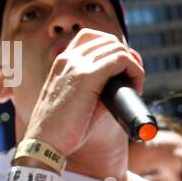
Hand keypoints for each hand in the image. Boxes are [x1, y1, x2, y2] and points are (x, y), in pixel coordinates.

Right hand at [24, 29, 144, 156]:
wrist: (45, 143)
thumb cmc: (63, 129)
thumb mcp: (79, 101)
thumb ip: (97, 87)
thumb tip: (125, 84)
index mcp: (63, 62)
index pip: (93, 38)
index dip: (113, 51)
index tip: (123, 73)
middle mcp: (68, 58)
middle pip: (108, 40)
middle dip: (126, 58)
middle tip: (133, 81)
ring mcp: (76, 65)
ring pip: (116, 48)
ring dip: (133, 66)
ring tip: (135, 87)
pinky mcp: (87, 76)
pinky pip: (120, 60)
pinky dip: (135, 71)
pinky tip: (136, 87)